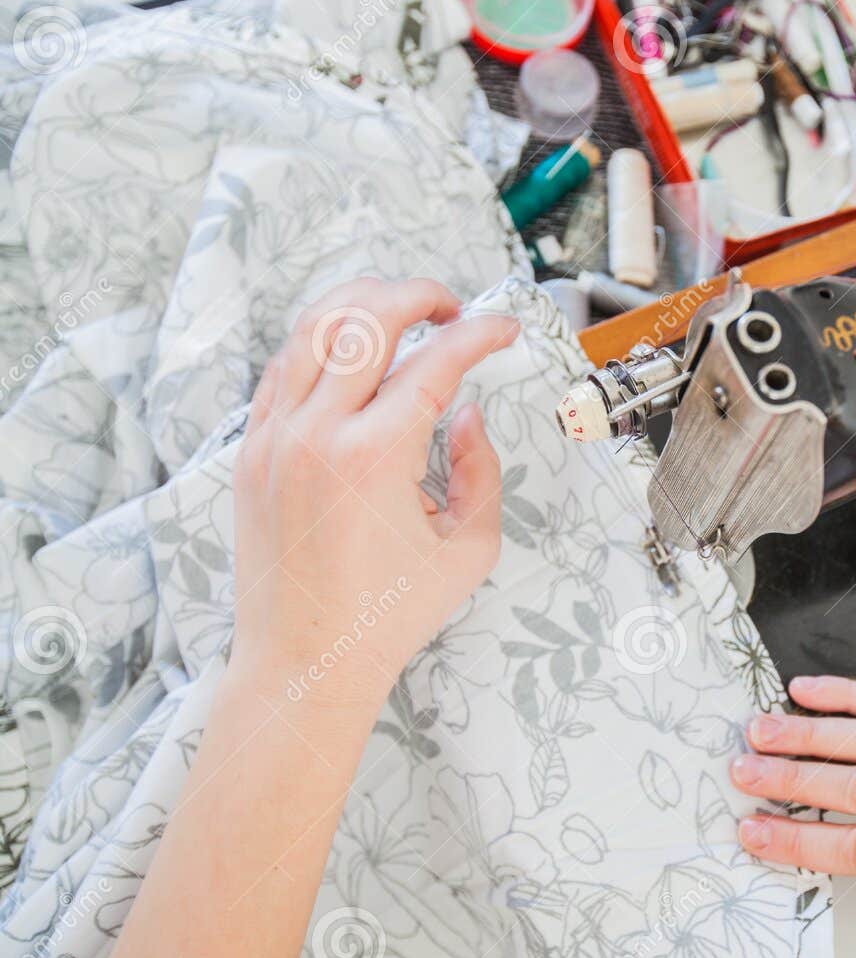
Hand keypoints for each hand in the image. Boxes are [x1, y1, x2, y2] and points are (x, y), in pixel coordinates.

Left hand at [230, 277, 517, 714]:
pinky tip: (351, 352)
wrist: (304, 660)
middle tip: (450, 309)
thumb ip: (482, 471)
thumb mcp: (468, 550)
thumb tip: (466, 414)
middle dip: (417, 296)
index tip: (502, 329)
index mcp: (373, 457)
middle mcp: (316, 434)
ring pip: (312, 327)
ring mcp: (274, 438)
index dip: (479, 334)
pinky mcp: (251, 450)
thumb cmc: (388, 616)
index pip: (434, 363)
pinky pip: (282, 367)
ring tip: (401, 313)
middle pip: (365, 318)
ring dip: (362, 305)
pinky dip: (320, 342)